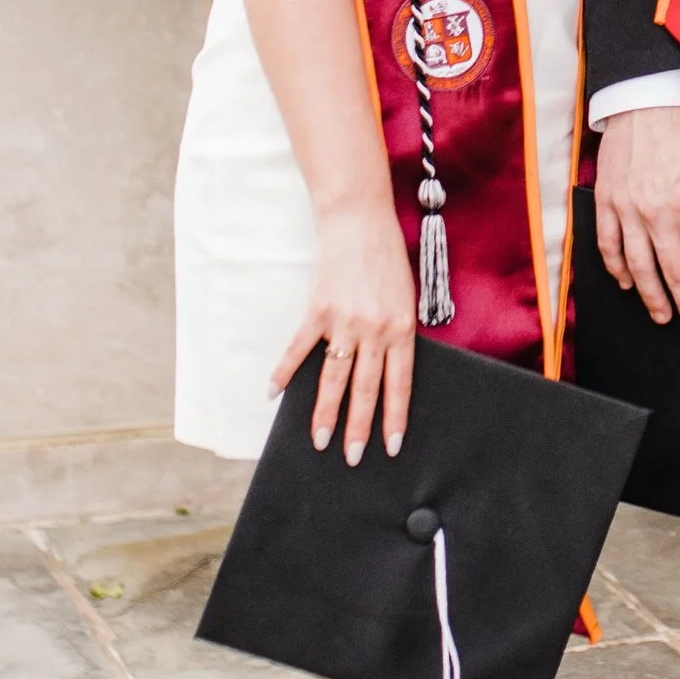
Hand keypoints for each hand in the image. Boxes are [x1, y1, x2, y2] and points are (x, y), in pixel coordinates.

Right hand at [273, 201, 418, 461]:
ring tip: (319, 441)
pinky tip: (274, 393)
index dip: (395, 417)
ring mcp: (344, 321)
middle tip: (351, 458)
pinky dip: (285, 372)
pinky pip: (299, 349)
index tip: (390, 446)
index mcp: (401, 328)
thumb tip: (387, 369)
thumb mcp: (405, 297)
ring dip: (325, 412)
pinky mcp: (317, 310)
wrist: (360, 220)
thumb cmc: (386, 258)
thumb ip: (397, 333)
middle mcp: (374, 330)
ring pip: (334, 378)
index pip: (399, 384)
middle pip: (366, 389)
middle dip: (358, 428)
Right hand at [594, 105, 679, 340]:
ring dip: (652, 297)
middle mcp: (657, 213)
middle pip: (676, 273)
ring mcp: (628, 210)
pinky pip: (609, 245)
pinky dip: (618, 269)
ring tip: (662, 316)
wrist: (644, 100)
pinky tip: (628, 284)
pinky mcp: (606, 202)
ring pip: (639, 267)